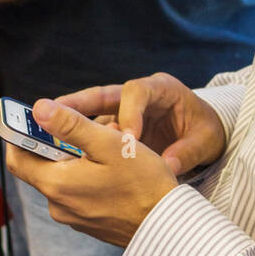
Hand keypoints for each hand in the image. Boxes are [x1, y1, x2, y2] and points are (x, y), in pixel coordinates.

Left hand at [5, 99, 178, 246]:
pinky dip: (87, 178)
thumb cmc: (144, 183)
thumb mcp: (109, 144)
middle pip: (42, 166)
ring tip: (108, 149)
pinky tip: (113, 171)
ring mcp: (74, 218)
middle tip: (86, 129)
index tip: (32, 118)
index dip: (20, 134)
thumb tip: (40, 108)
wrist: (169, 227)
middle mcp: (59, 206)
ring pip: (63, 179)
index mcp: (56, 184)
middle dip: (59, 144)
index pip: (17, 157)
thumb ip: (71, 125)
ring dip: (77, 160)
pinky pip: (78, 194)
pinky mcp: (90, 223)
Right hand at [55, 72, 225, 175]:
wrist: (203, 136)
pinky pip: (93, 136)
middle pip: (101, 96)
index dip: (129, 112)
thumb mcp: (206, 140)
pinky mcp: (114, 130)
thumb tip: (171, 167)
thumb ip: (188, 151)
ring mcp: (122, 112)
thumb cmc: (206, 132)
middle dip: (77, 104)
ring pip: (92, 117)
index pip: (137, 92)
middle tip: (55, 113)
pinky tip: (65, 159)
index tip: (128, 138)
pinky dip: (80, 146)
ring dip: (72, 126)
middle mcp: (136, 97)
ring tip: (48, 136)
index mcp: (161, 88)